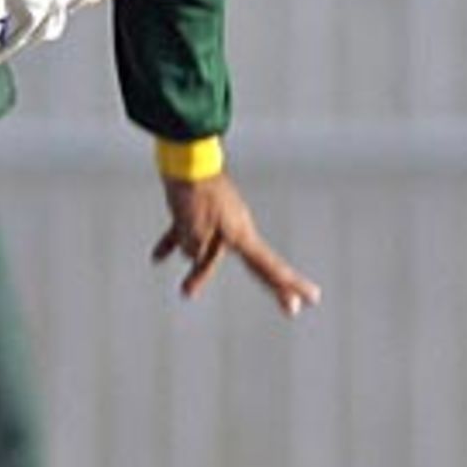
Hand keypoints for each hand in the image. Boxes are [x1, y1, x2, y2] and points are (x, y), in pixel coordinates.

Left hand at [153, 172, 321, 316]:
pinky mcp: (198, 210)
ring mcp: (218, 218)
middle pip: (253, 265)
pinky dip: (173, 244)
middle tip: (292, 310)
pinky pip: (187, 234)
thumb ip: (195, 250)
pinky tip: (157, 259)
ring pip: (212, 253)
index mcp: (240, 235)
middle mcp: (235, 228)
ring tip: (185, 293)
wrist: (184, 156)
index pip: (270, 268)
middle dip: (268, 287)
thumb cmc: (194, 194)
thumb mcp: (193, 231)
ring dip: (199, 272)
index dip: (286, 287)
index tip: (310, 300)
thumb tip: (191, 256)